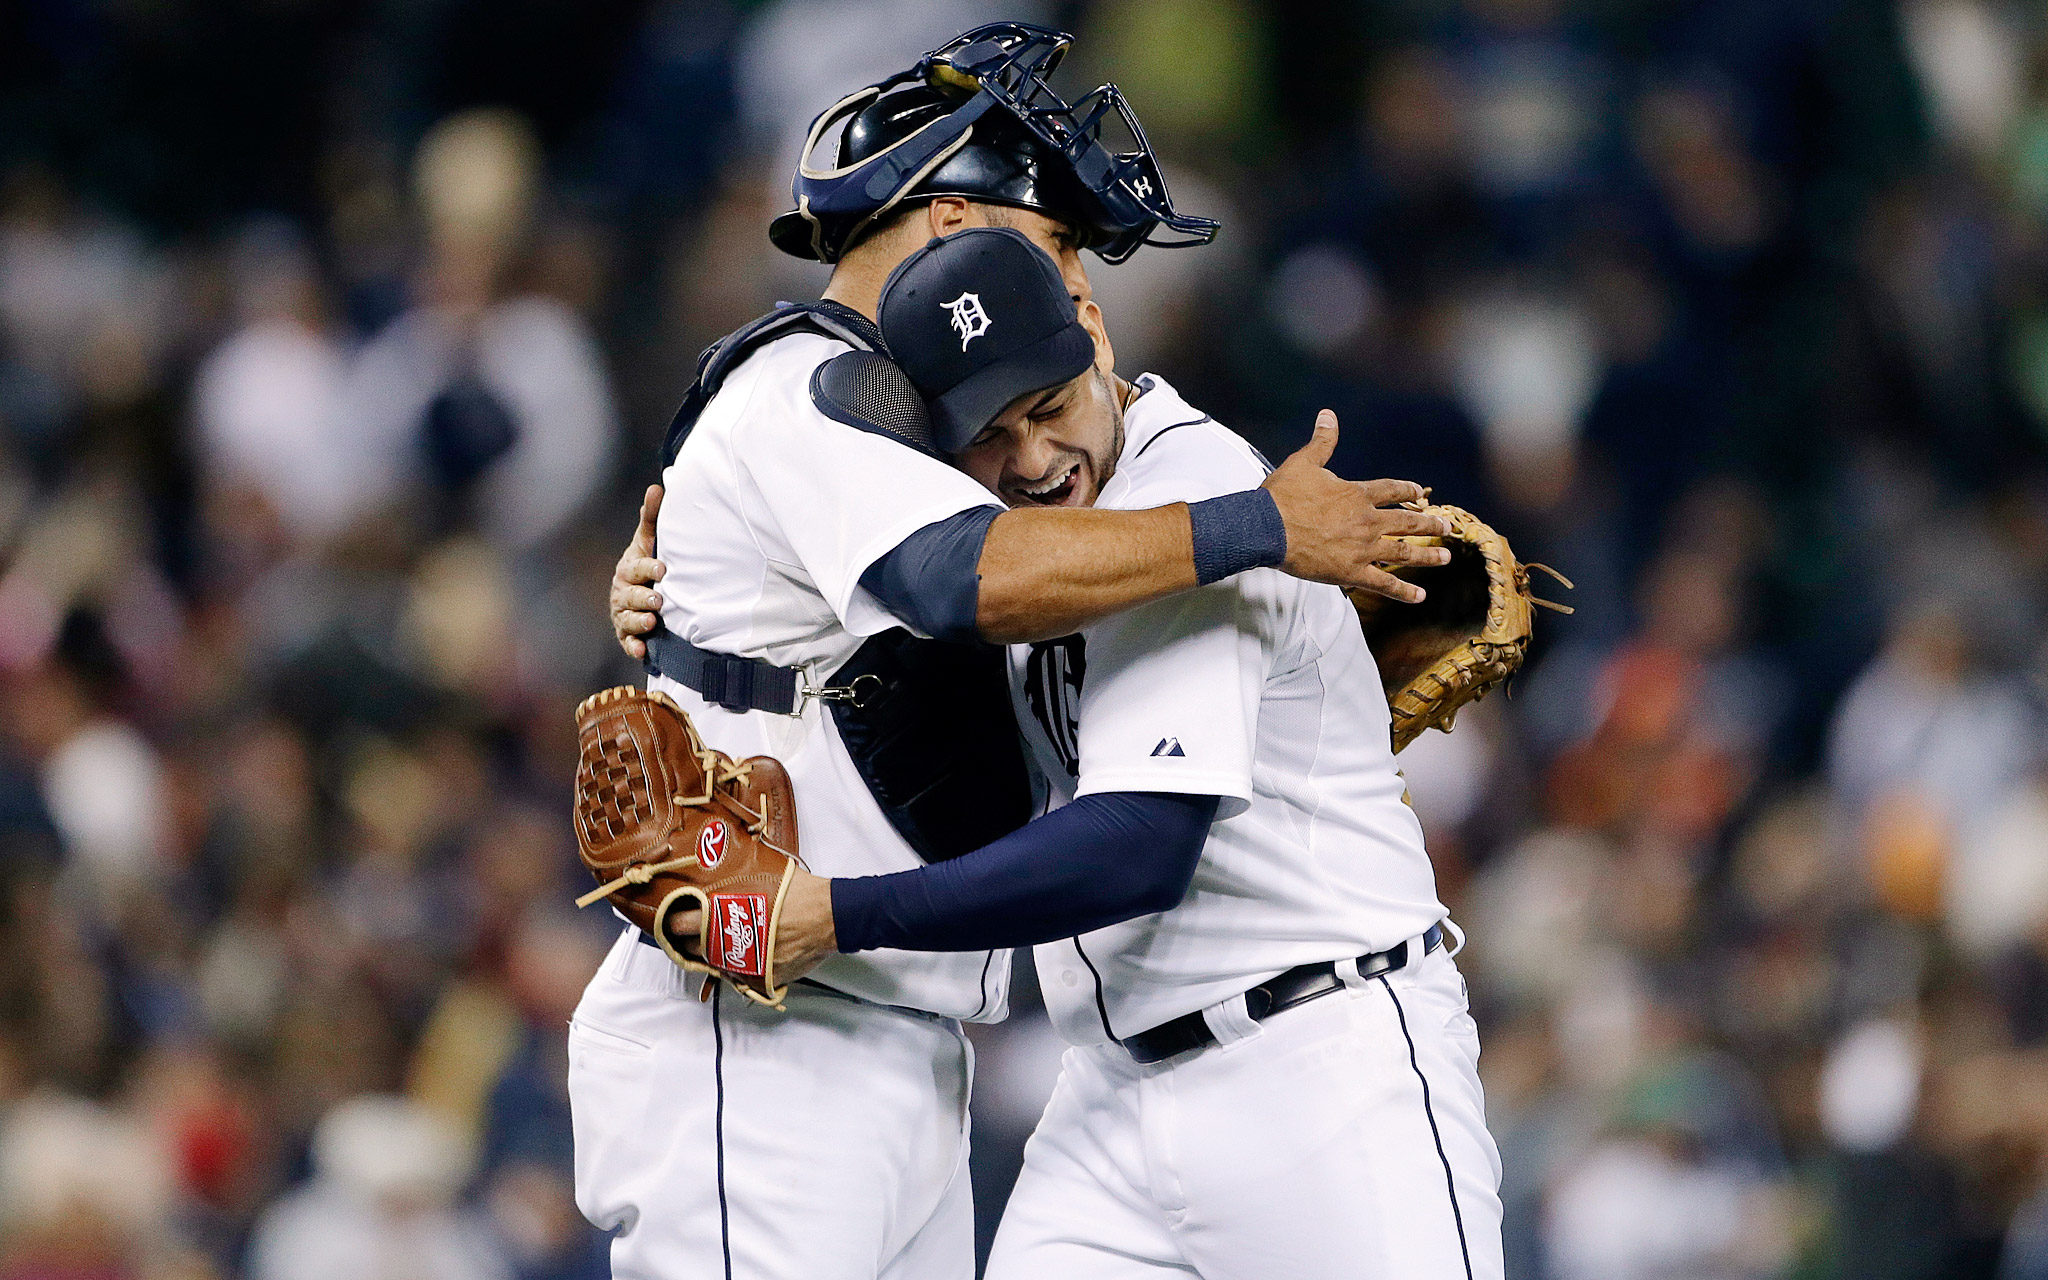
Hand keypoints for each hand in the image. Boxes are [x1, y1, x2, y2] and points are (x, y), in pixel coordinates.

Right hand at [612, 485, 665, 659]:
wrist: (642, 593)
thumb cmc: (647, 563)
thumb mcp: (649, 541)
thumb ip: (652, 518)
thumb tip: (657, 487)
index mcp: (628, 569)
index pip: (636, 568)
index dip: (648, 569)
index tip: (664, 569)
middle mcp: (623, 592)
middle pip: (631, 596)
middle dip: (643, 598)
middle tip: (658, 600)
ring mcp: (623, 615)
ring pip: (628, 620)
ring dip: (639, 622)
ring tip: (653, 623)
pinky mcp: (627, 635)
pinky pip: (628, 642)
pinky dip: (634, 647)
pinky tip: (641, 651)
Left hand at [656, 867, 837, 987]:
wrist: (830, 915)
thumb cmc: (799, 892)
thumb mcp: (763, 871)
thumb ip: (737, 872)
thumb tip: (721, 851)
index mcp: (724, 915)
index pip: (681, 923)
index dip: (671, 922)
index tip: (669, 920)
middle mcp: (730, 943)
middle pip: (693, 948)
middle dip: (686, 941)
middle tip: (685, 934)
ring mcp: (746, 964)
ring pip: (714, 965)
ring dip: (710, 954)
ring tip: (712, 943)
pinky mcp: (763, 977)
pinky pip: (741, 975)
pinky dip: (738, 966)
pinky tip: (741, 954)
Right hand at [1261, 411, 1450, 602]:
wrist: (1266, 528)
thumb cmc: (1282, 496)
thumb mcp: (1303, 462)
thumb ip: (1322, 441)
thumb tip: (1328, 415)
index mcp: (1357, 495)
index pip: (1391, 490)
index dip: (1408, 489)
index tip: (1421, 492)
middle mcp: (1367, 521)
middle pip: (1407, 522)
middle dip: (1430, 525)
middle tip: (1446, 528)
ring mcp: (1362, 549)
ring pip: (1403, 554)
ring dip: (1427, 556)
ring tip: (1445, 558)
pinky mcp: (1351, 572)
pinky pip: (1383, 584)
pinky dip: (1403, 592)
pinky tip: (1419, 597)